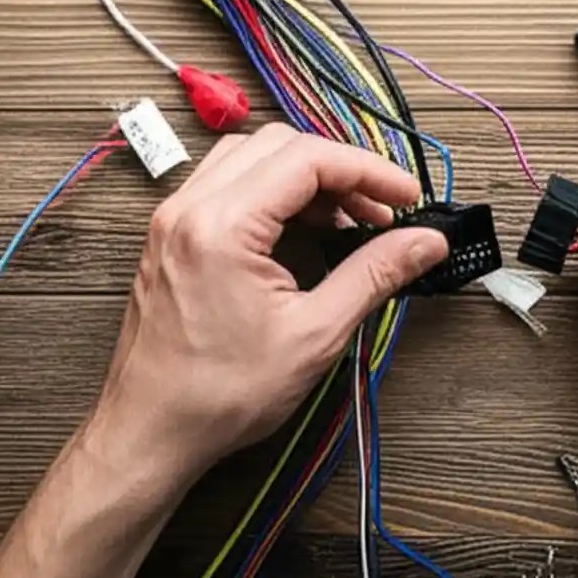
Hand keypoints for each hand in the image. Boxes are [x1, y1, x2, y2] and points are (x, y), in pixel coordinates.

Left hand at [97, 123, 448, 479]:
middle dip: (340, 168)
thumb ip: (375, 275)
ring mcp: (173, 221)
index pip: (307, 158)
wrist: (151, 432)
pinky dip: (271, 192)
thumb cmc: (220, 394)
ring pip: (250, 157)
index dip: (369, 170)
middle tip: (382, 209)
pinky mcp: (170, 238)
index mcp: (221, 225)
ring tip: (347, 218)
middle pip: (278, 145)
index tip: (407, 197)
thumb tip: (426, 242)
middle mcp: (189, 209)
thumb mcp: (315, 334)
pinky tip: (302, 229)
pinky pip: (226, 185)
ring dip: (304, 176)